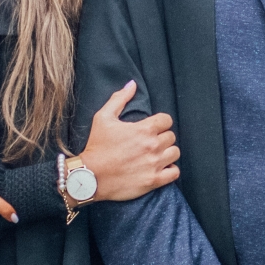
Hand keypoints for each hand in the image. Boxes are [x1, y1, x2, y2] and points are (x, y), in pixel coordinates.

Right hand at [76, 81, 179, 201]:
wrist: (89, 176)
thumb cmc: (96, 146)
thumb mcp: (103, 118)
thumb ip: (119, 99)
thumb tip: (132, 84)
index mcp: (144, 129)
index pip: (167, 120)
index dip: (160, 122)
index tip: (152, 128)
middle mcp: (152, 146)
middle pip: (171, 136)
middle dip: (162, 137)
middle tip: (150, 142)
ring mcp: (154, 164)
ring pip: (175, 153)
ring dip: (167, 152)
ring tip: (156, 154)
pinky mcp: (154, 180)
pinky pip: (174, 172)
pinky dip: (170, 170)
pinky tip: (161, 168)